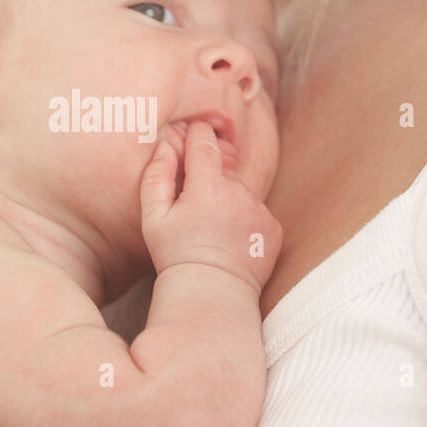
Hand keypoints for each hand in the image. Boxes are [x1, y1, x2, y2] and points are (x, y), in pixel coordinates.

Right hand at [139, 119, 282, 292]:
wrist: (212, 293)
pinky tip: (229, 239)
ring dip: (226, 200)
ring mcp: (261, 211)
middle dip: (208, 178)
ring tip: (211, 228)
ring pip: (240, 191)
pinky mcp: (274, 229)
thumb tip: (165, 145)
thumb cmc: (175, 254)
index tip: (190, 134)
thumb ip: (156, 175)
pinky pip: (256, 212)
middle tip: (193, 205)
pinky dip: (244, 219)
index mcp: (208, 185)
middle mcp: (240, 193)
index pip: (204, 140)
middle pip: (222, 169)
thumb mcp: (153, 216)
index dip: (195, 134)